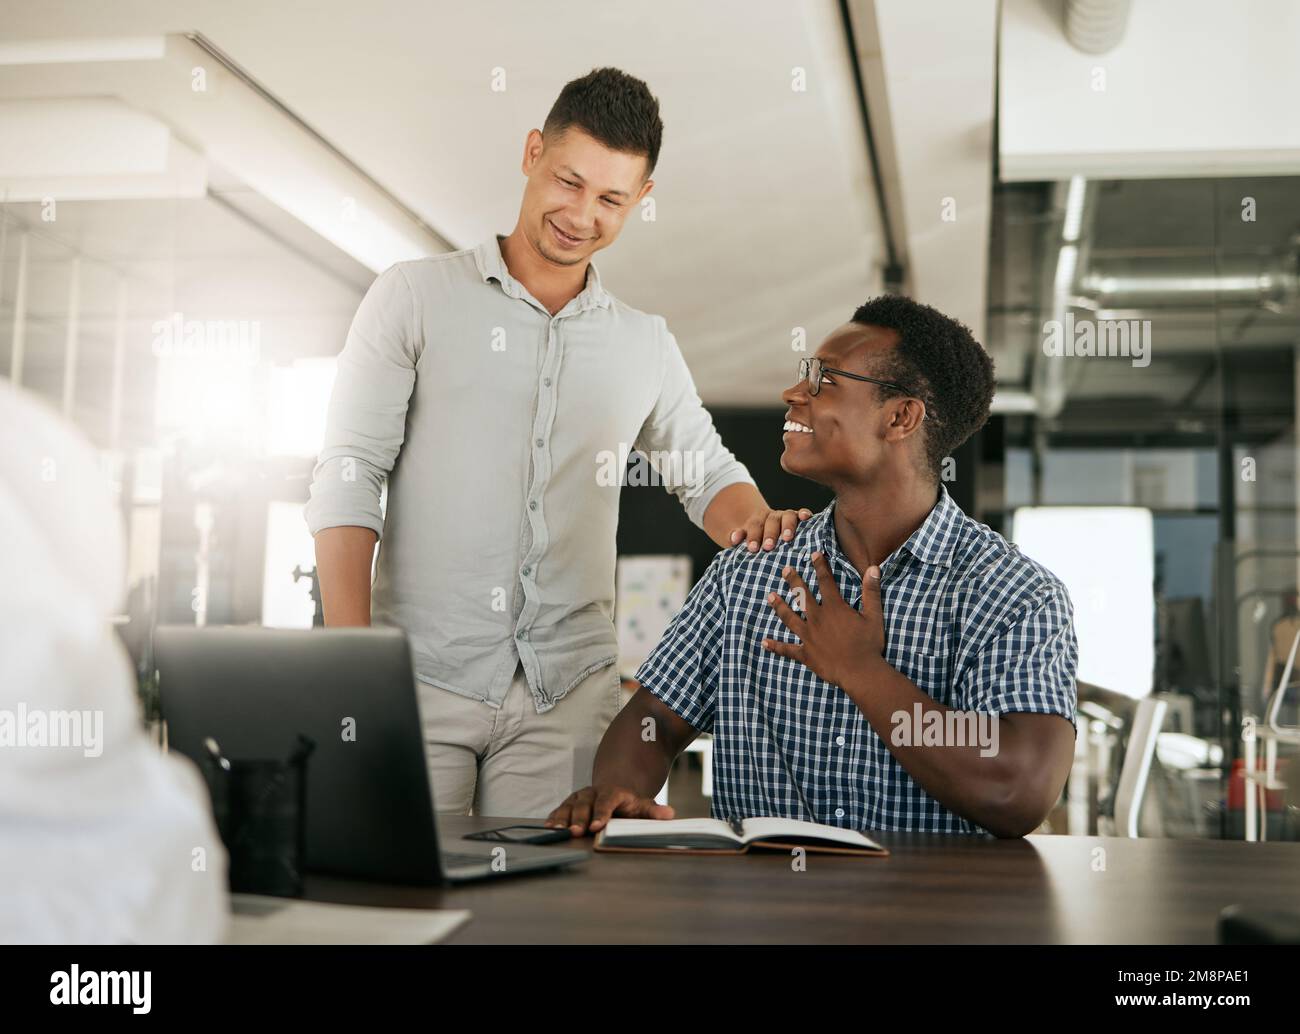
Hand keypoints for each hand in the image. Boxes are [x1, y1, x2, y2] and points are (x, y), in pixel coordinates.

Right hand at [545, 784, 674, 835]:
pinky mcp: (569, 804)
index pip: (607, 801)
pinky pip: (559, 810)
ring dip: (562, 819)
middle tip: (576, 832)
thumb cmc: (629, 804)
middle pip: (585, 804)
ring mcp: (579, 797)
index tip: (597, 826)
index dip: (602, 813)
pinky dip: (553, 818)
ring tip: (556, 831)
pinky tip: (547, 828)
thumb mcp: (643, 806)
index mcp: (613, 793)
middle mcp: (593, 792)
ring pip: (569, 806)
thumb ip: (653, 812)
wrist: (615, 791)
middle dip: (579, 818)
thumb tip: (670, 814)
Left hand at [729, 506, 814, 551]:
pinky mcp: (797, 518)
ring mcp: (784, 516)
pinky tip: (806, 516)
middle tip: (767, 547)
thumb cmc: (755, 541)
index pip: (753, 526)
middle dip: (769, 534)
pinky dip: (804, 513)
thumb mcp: (743, 539)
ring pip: (787, 516)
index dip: (752, 536)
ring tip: (787, 538)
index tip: (751, 548)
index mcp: (756, 521)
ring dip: (787, 526)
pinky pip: (801, 513)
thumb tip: (732, 538)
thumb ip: (736, 538)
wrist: (764, 529)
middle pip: (770, 522)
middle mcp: (771, 517)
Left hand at [760, 550, 886, 689]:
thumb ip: (871, 591)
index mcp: (834, 608)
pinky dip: (776, 646)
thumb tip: (873, 568)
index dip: (820, 566)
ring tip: (770, 597)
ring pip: (790, 618)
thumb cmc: (869, 644)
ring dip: (780, 607)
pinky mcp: (805, 654)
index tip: (814, 554)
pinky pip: (787, 649)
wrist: (860, 672)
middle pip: (802, 596)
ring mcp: (809, 637)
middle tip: (785, 570)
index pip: (826, 582)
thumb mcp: (874, 616)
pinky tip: (765, 642)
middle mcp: (817, 619)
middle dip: (794, 581)